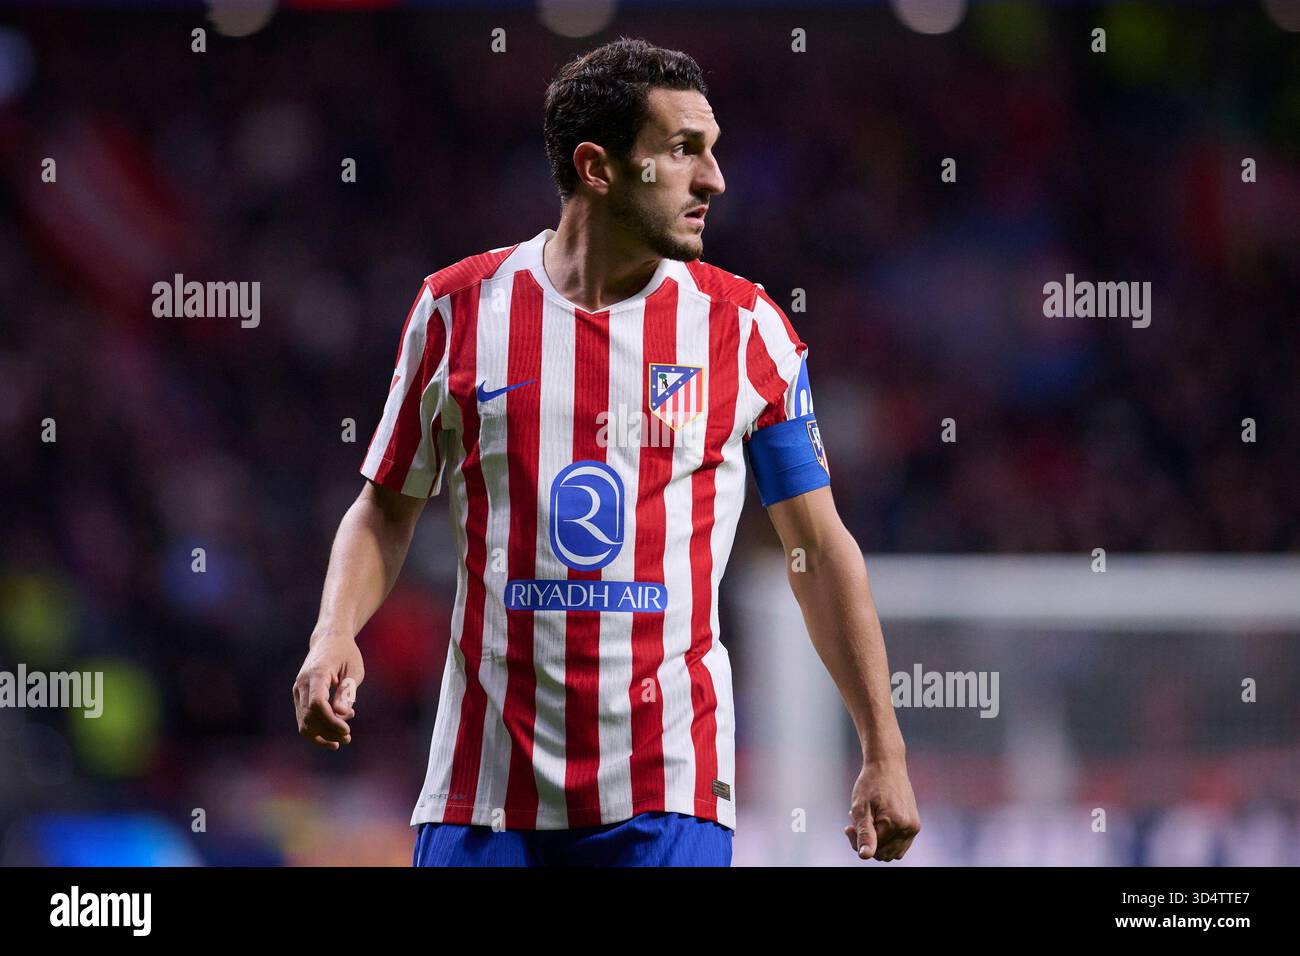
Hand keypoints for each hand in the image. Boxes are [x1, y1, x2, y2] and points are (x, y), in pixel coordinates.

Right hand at [293, 634, 363, 750]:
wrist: (329, 640)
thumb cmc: (346, 653)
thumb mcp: (354, 669)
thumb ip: (347, 691)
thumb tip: (341, 713)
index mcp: (317, 673)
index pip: (316, 704)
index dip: (330, 721)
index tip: (347, 730)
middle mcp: (302, 683)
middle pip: (309, 716)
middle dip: (329, 730)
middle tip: (348, 735)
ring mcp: (298, 691)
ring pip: (303, 723)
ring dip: (322, 735)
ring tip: (344, 739)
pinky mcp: (299, 697)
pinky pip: (303, 720)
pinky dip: (316, 732)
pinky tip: (332, 739)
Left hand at [843, 756, 919, 861]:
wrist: (887, 765)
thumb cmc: (871, 783)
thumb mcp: (861, 807)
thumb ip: (864, 833)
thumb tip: (865, 856)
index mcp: (896, 823)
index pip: (873, 849)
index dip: (857, 840)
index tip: (849, 826)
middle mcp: (909, 828)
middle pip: (883, 854)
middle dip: (868, 842)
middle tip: (857, 822)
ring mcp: (914, 827)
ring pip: (892, 852)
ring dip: (878, 842)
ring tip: (869, 821)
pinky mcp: (915, 825)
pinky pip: (900, 845)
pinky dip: (887, 840)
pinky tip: (878, 823)